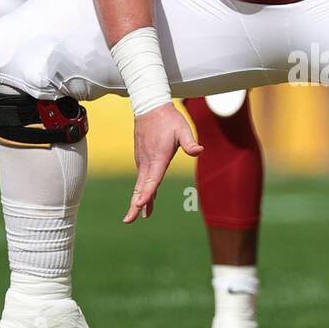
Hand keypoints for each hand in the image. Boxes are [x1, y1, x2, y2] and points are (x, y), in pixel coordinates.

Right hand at [124, 102, 201, 223]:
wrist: (150, 107)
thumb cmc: (169, 119)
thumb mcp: (183, 129)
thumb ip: (190, 142)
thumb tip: (200, 150)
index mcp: (157, 157)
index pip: (152, 180)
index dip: (147, 193)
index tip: (140, 205)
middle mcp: (147, 161)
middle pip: (141, 187)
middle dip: (135, 205)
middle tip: (129, 220)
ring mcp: (142, 160)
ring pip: (140, 184)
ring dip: (139, 199)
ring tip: (139, 215)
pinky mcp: (141, 158)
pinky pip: (142, 178)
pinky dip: (142, 190)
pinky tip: (145, 199)